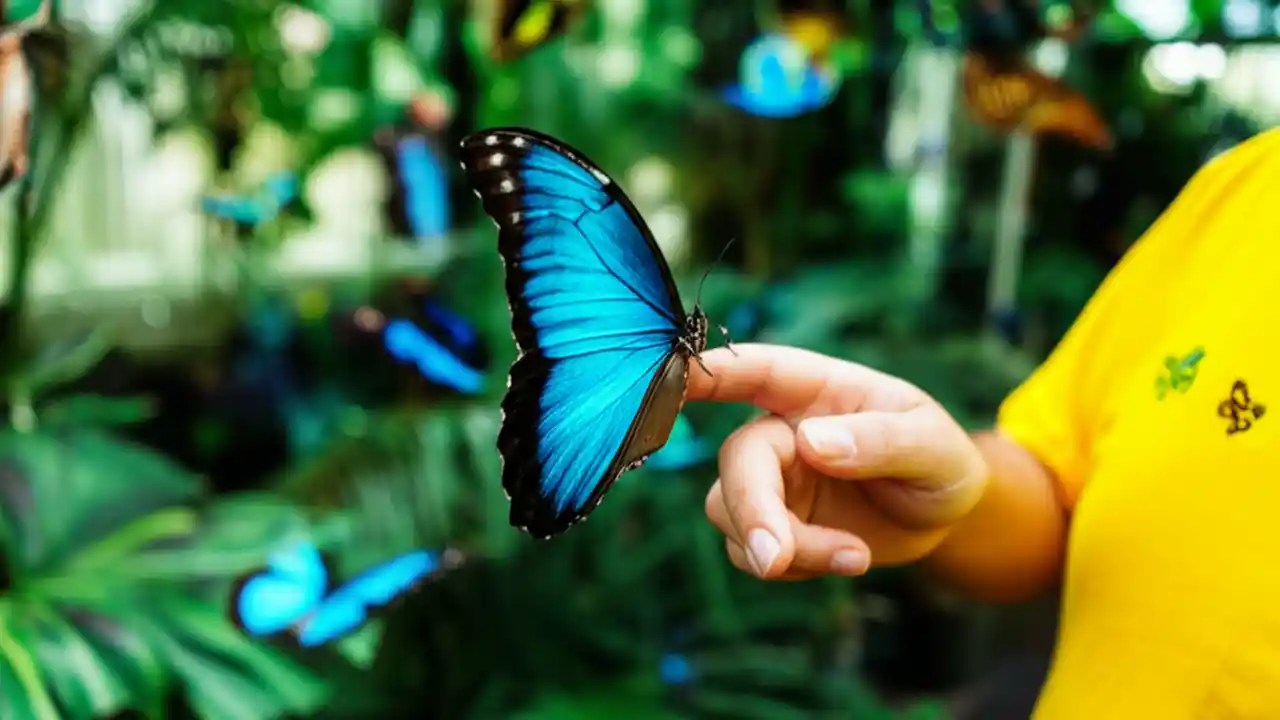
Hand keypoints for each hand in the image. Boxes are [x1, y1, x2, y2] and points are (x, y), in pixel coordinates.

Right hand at [688, 344, 988, 580]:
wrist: (942, 517)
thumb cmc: (939, 461)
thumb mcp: (932, 444)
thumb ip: (879, 440)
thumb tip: (812, 444)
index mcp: (817, 389)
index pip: (755, 370)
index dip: (708, 372)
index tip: (674, 380)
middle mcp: (783, 429)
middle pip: (737, 460)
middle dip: (753, 512)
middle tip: (778, 560)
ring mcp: (773, 479)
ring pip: (732, 511)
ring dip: (783, 547)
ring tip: (855, 558)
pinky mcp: (772, 524)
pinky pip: (751, 550)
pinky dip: (794, 567)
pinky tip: (848, 560)